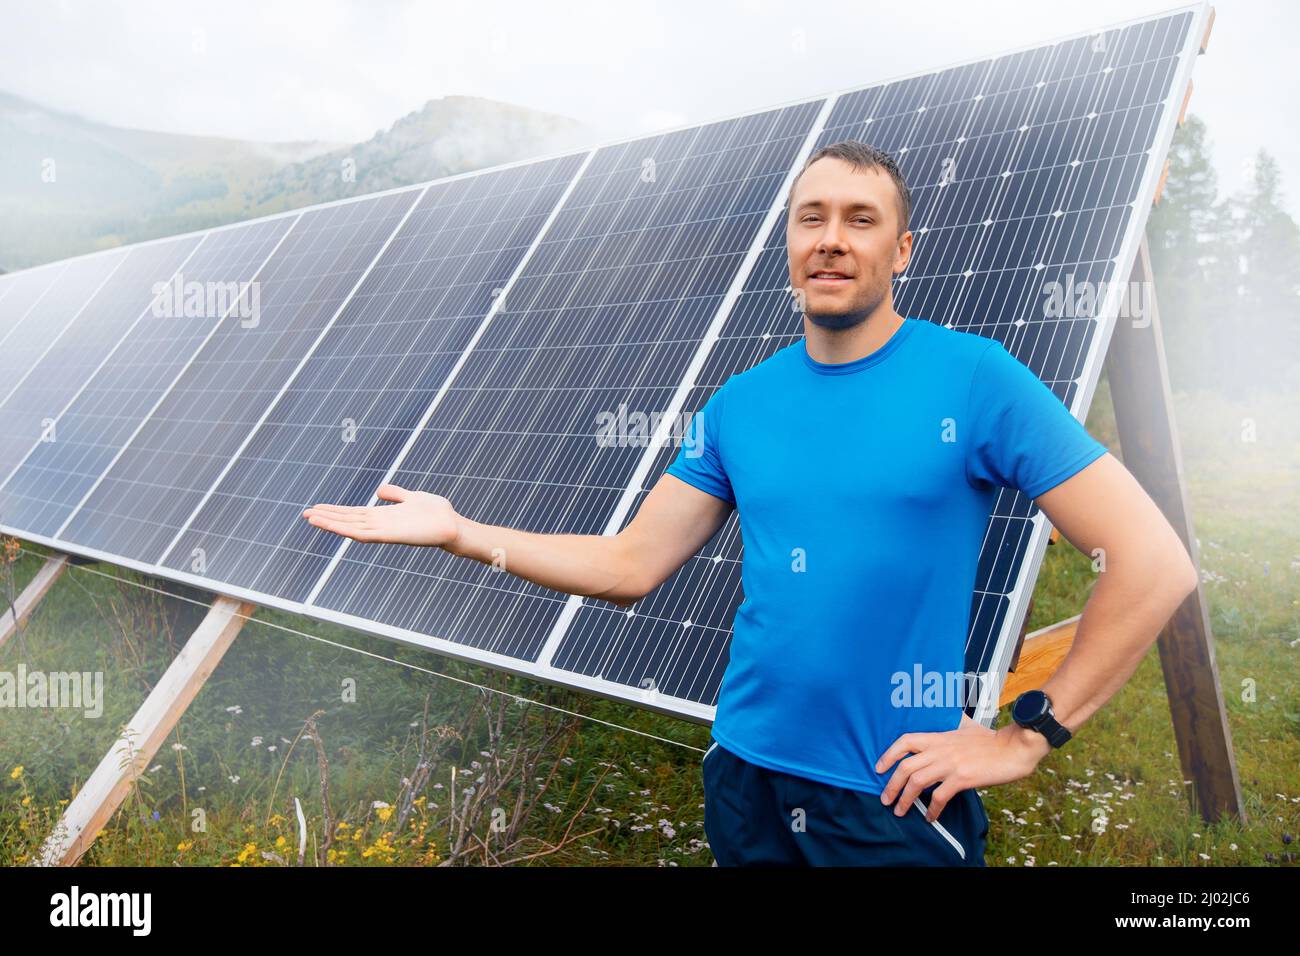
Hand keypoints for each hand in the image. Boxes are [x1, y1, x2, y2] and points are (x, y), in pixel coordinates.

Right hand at [302, 483, 460, 547]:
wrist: (454, 526)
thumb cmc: (437, 514)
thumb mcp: (412, 497)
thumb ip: (395, 494)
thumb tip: (378, 490)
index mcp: (383, 516)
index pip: (353, 514)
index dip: (335, 510)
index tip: (316, 507)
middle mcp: (380, 524)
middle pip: (347, 520)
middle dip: (326, 517)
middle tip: (303, 514)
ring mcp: (384, 531)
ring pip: (350, 528)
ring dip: (330, 523)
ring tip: (310, 517)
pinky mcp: (390, 536)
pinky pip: (364, 534)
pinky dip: (347, 530)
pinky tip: (334, 526)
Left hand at [874, 719, 1049, 821]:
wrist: (1013, 748)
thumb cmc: (991, 739)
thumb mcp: (966, 726)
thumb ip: (951, 725)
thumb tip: (948, 720)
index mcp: (939, 737)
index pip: (905, 741)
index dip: (888, 754)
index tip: (879, 768)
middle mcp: (940, 750)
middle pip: (905, 766)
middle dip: (891, 785)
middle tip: (885, 799)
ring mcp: (950, 764)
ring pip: (917, 781)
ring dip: (905, 799)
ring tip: (900, 811)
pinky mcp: (963, 778)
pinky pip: (940, 797)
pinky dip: (933, 809)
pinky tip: (930, 817)